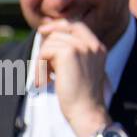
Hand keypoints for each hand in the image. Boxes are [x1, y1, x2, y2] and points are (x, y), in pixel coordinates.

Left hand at [35, 19, 110, 136]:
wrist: (86, 111)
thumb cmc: (79, 97)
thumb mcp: (78, 71)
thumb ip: (70, 55)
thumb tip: (49, 39)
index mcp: (98, 48)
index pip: (76, 26)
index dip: (58, 26)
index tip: (42, 32)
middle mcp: (92, 44)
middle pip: (62, 30)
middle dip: (47, 43)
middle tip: (41, 63)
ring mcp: (82, 47)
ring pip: (50, 42)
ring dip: (42, 61)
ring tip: (45, 79)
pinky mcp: (69, 52)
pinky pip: (45, 51)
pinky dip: (39, 67)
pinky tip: (44, 81)